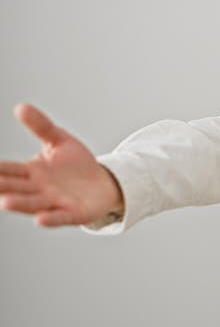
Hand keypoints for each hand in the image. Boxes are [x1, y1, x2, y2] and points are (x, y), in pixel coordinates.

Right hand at [0, 104, 123, 226]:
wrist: (103, 183)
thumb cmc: (76, 164)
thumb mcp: (59, 141)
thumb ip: (41, 127)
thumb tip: (20, 107)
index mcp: (30, 172)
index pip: (7, 169)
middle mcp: (37, 189)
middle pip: (15, 188)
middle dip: (2, 186)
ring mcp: (54, 202)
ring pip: (32, 204)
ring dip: (19, 203)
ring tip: (4, 202)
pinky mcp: (73, 213)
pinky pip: (60, 217)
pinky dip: (51, 219)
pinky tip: (40, 220)